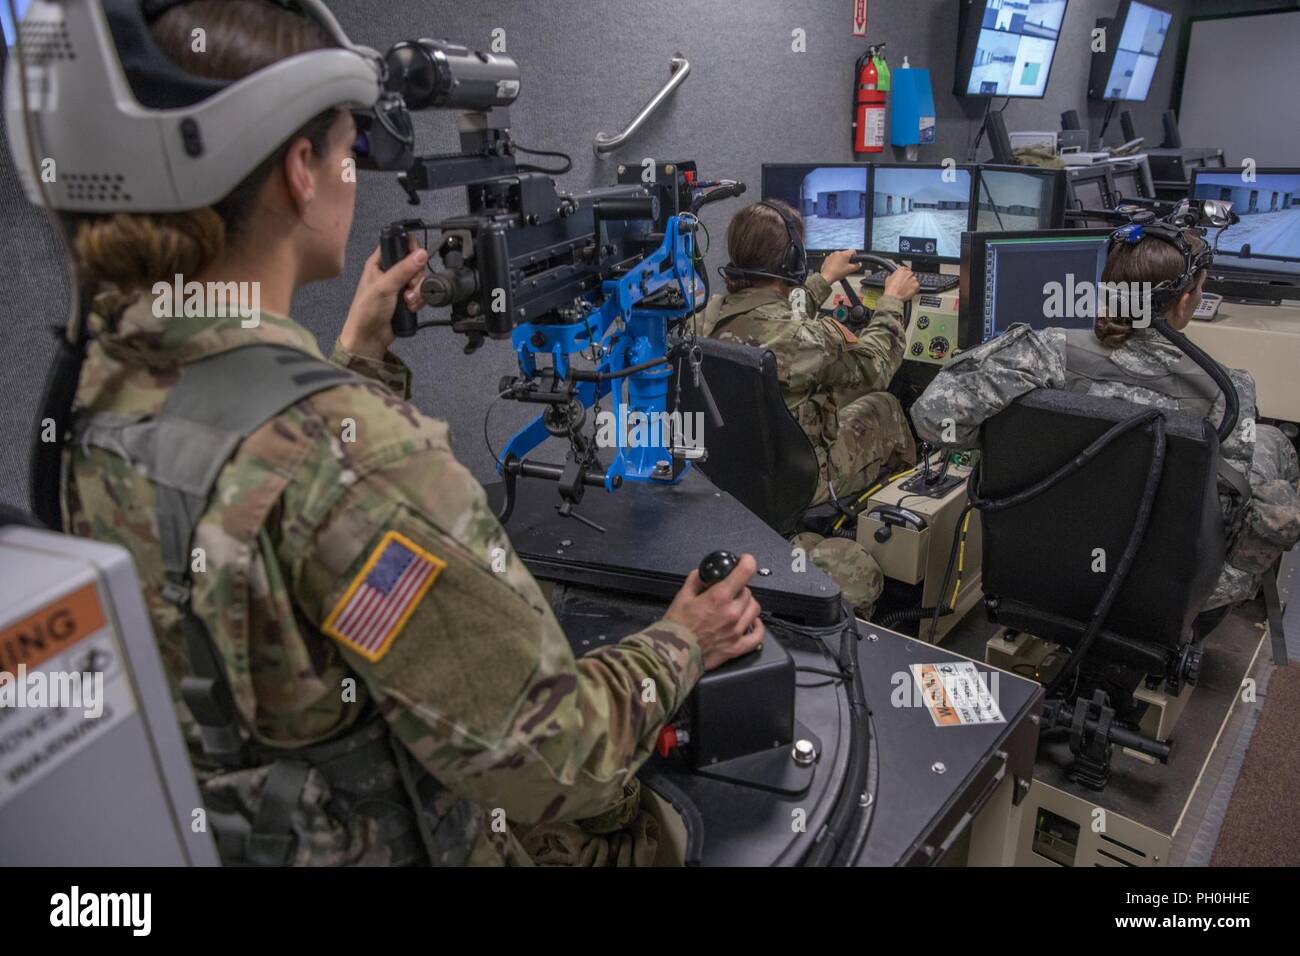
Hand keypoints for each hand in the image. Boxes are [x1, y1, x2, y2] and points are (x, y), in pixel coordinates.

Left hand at [340, 240, 427, 360]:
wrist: (369, 338)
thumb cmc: (366, 312)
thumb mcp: (385, 287)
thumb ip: (403, 269)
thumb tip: (420, 253)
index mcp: (379, 263)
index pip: (398, 243)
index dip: (410, 247)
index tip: (416, 259)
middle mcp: (389, 272)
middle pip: (415, 263)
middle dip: (416, 277)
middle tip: (409, 286)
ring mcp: (399, 286)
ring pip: (420, 279)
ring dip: (418, 291)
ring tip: (407, 300)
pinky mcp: (406, 298)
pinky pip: (421, 293)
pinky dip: (419, 301)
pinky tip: (410, 307)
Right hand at [663, 553, 764, 669]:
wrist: (673, 653)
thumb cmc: (676, 627)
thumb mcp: (681, 596)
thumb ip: (695, 581)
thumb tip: (702, 574)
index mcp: (719, 598)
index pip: (744, 573)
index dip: (747, 562)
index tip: (746, 560)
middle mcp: (732, 613)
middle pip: (748, 592)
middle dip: (739, 589)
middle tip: (729, 592)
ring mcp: (736, 631)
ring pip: (754, 610)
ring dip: (747, 605)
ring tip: (738, 606)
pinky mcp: (736, 647)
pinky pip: (757, 636)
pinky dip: (758, 627)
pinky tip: (752, 623)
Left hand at [819, 249, 861, 284]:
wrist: (827, 276)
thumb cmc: (837, 273)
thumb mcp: (850, 270)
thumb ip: (857, 266)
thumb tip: (859, 264)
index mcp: (844, 254)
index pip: (853, 251)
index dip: (855, 255)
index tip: (855, 260)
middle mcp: (838, 252)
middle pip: (846, 253)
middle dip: (848, 259)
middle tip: (848, 266)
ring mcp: (831, 255)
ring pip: (839, 256)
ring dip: (841, 260)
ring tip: (841, 268)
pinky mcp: (827, 259)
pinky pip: (833, 259)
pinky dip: (835, 262)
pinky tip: (836, 268)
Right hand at [883, 266, 919, 300]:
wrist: (894, 297)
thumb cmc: (891, 289)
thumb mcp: (888, 279)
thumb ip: (894, 275)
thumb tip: (895, 276)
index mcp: (902, 270)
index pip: (905, 269)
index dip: (904, 274)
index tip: (904, 276)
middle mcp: (908, 273)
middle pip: (910, 274)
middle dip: (908, 279)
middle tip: (904, 284)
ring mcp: (913, 279)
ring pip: (914, 280)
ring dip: (911, 284)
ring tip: (906, 289)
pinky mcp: (917, 285)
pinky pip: (917, 286)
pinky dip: (914, 289)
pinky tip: (909, 291)